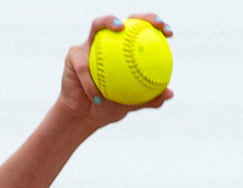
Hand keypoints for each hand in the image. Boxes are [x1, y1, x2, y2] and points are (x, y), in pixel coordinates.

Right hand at [55, 14, 173, 129]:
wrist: (84, 116)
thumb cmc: (109, 107)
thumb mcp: (132, 105)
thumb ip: (150, 99)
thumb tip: (170, 94)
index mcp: (122, 51)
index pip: (140, 32)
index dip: (155, 25)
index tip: (168, 32)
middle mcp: (106, 43)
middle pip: (123, 21)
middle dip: (139, 16)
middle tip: (152, 23)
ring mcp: (88, 45)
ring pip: (97, 26)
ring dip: (108, 22)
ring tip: (119, 28)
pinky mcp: (73, 55)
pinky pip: (84, 67)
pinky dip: (91, 82)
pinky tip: (97, 93)